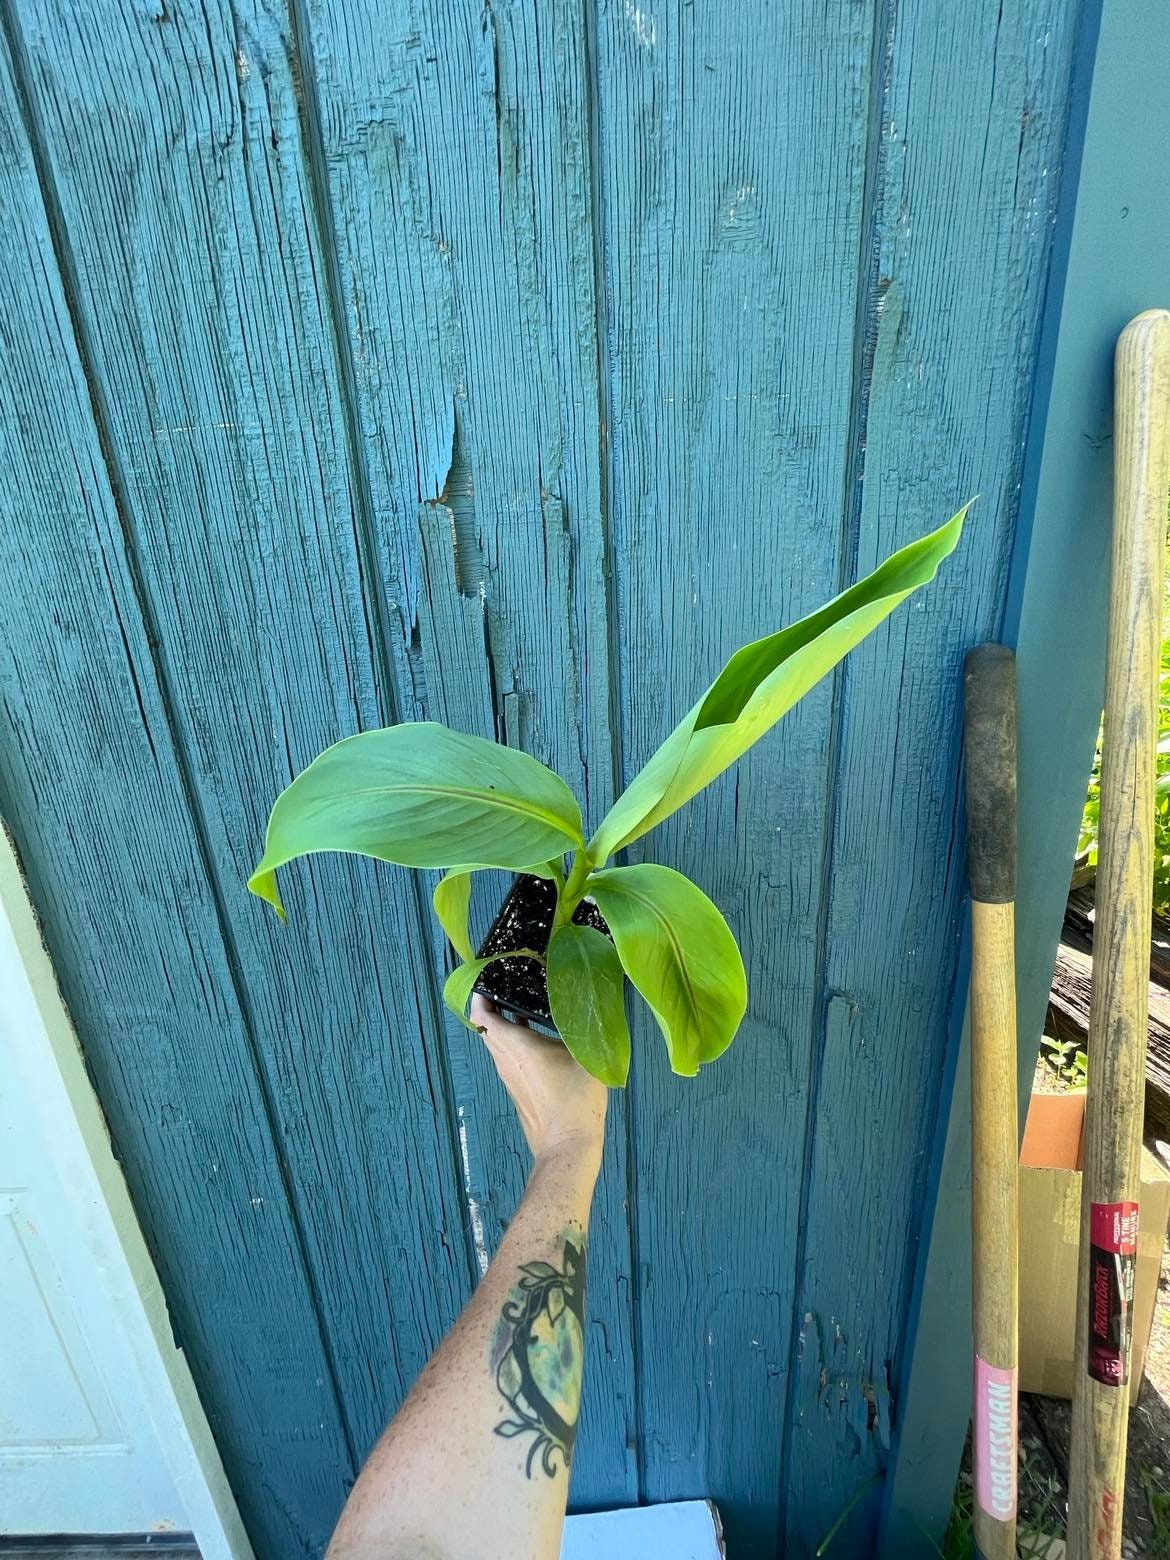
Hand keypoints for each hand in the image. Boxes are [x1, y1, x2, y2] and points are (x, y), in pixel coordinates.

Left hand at [469, 994, 607, 1167]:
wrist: (568, 1144)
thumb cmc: (574, 1097)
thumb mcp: (583, 1055)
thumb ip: (579, 1028)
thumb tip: (581, 1007)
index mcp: (515, 1046)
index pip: (482, 1014)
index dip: (480, 993)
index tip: (489, 976)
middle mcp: (505, 1061)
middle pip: (487, 1028)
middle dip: (494, 1005)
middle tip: (511, 986)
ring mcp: (510, 1079)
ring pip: (498, 1045)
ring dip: (506, 1025)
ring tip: (526, 1008)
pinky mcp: (518, 1092)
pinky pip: (509, 1059)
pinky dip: (515, 1043)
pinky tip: (539, 1040)